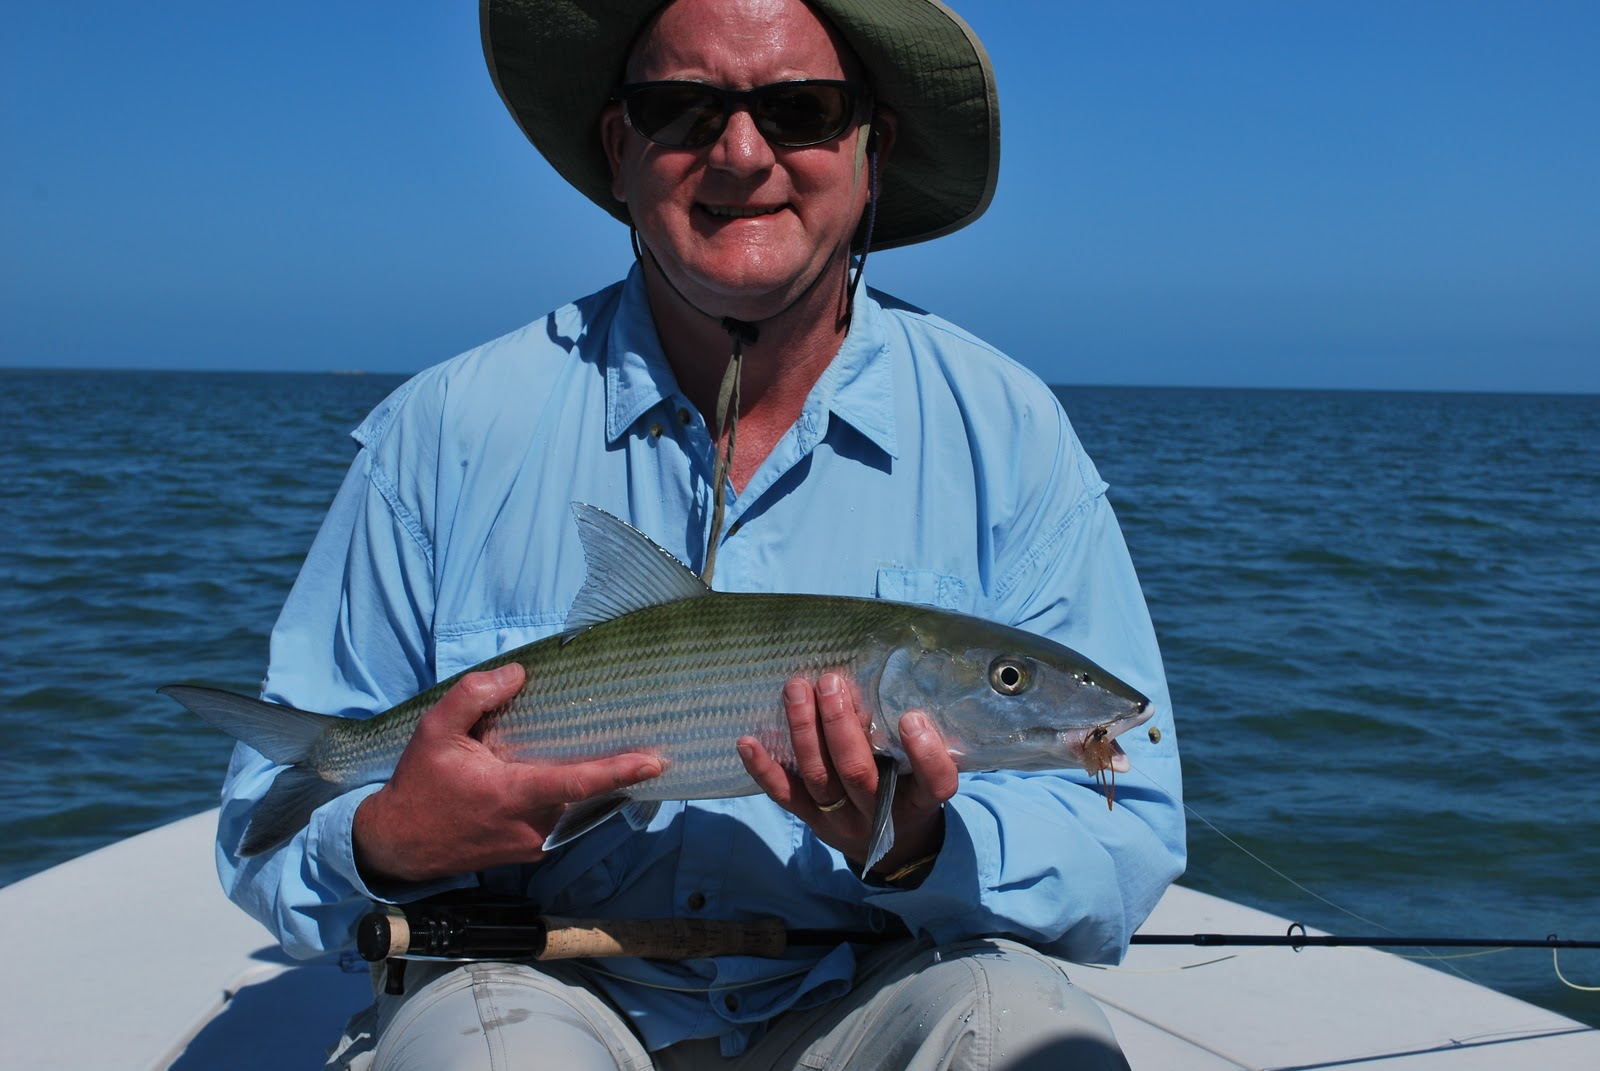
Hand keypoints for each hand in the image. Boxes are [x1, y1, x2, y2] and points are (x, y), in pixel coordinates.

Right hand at [353, 663, 663, 884]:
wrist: (398, 844)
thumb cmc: (419, 786)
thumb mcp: (435, 731)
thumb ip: (473, 697)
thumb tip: (516, 674)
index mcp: (512, 795)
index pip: (577, 783)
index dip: (618, 771)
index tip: (655, 761)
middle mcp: (531, 826)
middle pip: (585, 794)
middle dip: (610, 768)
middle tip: (638, 741)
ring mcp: (532, 845)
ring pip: (574, 808)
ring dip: (585, 782)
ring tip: (602, 752)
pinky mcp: (528, 852)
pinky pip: (561, 819)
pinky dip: (566, 797)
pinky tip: (562, 774)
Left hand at [737, 673, 958, 876]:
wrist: (892, 849)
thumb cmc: (911, 792)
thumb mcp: (925, 775)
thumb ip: (914, 742)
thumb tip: (888, 680)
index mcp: (919, 802)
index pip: (935, 784)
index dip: (926, 755)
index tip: (912, 718)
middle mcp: (878, 814)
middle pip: (857, 772)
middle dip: (840, 724)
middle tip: (831, 682)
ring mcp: (840, 820)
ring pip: (819, 777)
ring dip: (804, 730)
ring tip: (797, 689)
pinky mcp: (811, 821)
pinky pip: (785, 795)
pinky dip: (764, 769)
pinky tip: (747, 742)